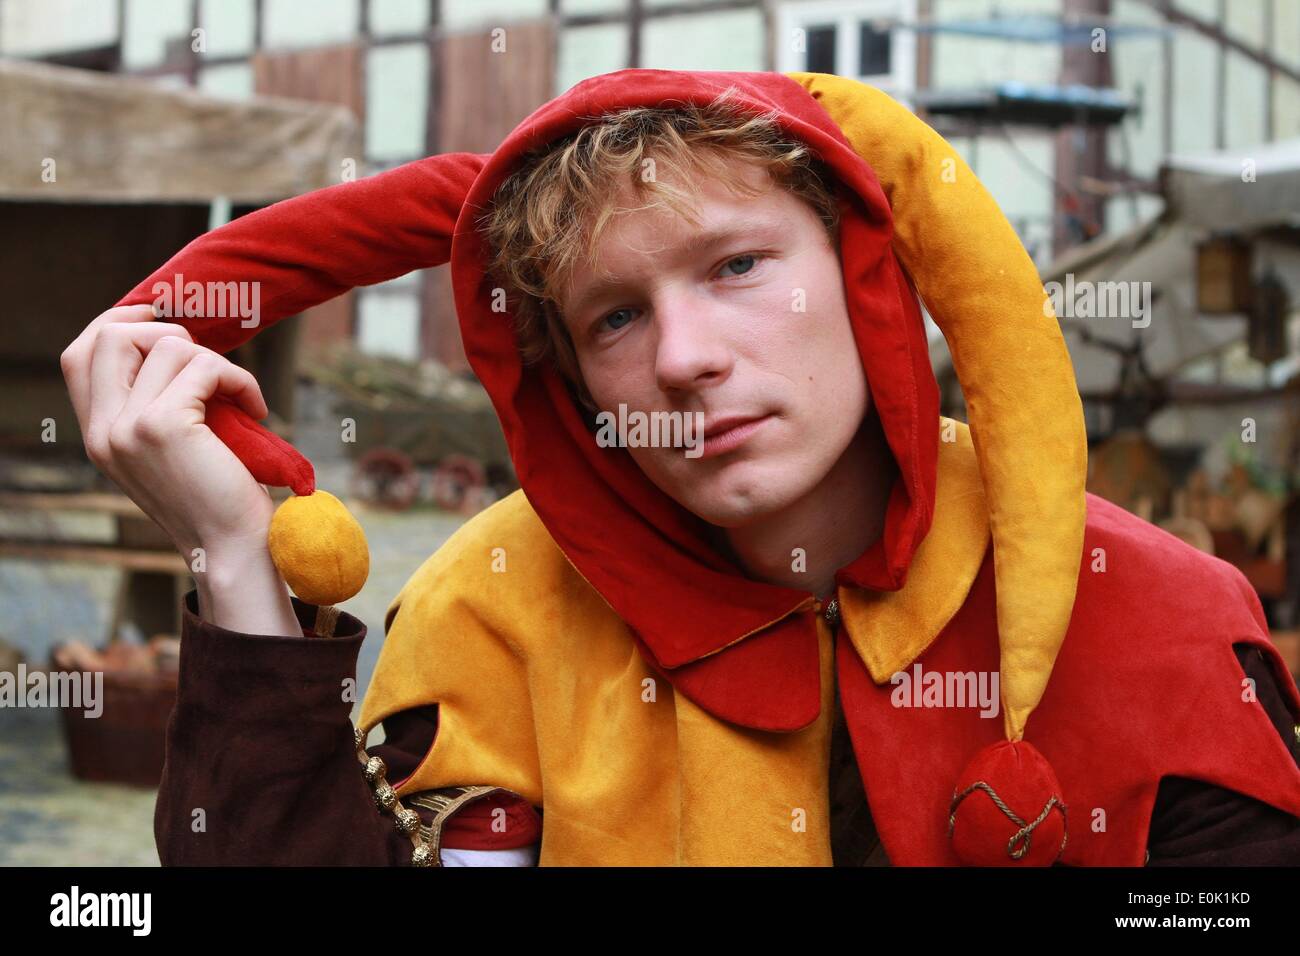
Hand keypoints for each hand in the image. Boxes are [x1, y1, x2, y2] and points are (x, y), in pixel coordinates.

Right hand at [61, 305, 275, 566]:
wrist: (234, 547)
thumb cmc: (217, 497)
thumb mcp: (171, 448)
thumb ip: (153, 404)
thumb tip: (172, 343)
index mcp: (99, 435)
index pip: (80, 354)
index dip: (119, 323)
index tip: (163, 320)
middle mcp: (103, 431)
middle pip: (110, 335)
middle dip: (169, 334)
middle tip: (211, 368)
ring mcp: (126, 428)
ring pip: (167, 346)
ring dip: (215, 362)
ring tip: (239, 398)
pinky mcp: (161, 427)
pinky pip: (205, 367)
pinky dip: (239, 379)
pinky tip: (256, 409)